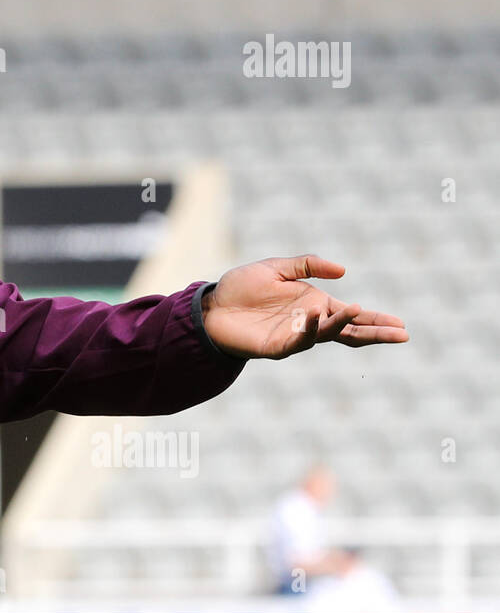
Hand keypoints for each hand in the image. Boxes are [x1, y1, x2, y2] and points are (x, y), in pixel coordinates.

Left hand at [201, 254, 408, 359]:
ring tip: (356, 309)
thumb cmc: (242, 288)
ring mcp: (295, 336)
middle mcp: (310, 323)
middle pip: (349, 331)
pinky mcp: (277, 346)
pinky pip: (298, 340)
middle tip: (402, 334)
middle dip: (375, 333)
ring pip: (326, 334)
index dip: (375, 319)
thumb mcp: (277, 268)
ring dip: (342, 323)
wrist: (211, 306)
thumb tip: (343, 270)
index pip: (351, 316)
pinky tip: (315, 316)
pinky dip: (308, 329)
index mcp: (314, 305)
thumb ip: (308, 265)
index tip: (401, 324)